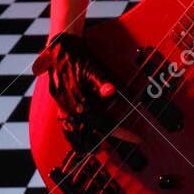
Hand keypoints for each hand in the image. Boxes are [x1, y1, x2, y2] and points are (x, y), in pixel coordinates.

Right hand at [32, 30, 117, 152]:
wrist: (58, 46)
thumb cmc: (77, 55)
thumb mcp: (90, 66)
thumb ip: (100, 81)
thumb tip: (111, 92)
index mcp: (76, 101)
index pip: (101, 124)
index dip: (119, 133)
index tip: (135, 139)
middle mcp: (67, 107)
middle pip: (84, 135)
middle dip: (98, 143)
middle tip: (115, 146)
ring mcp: (61, 107)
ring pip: (71, 133)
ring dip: (84, 142)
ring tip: (99, 147)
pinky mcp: (59, 104)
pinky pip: (66, 126)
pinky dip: (74, 134)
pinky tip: (82, 136)